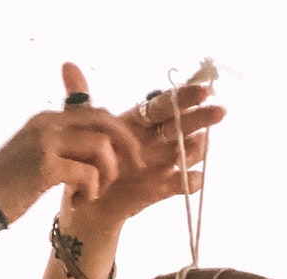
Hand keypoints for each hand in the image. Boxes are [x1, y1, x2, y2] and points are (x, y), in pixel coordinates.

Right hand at [0, 79, 143, 223]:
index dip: (118, 131)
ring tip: (92, 194)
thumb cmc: (5, 188)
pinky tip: (78, 203)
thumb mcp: (34, 158)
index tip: (131, 153)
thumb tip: (88, 152)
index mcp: (47, 119)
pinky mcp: (44, 167)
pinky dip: (90, 191)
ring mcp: (45, 143)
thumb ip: (60, 148)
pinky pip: (87, 173)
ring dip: (105, 175)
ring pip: (100, 147)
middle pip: (104, 121)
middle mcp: (48, 124)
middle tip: (137, 167)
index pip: (94, 112)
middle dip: (127, 144)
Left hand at [60, 62, 224, 227]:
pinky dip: (190, 181)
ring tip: (188, 150)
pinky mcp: (162, 188)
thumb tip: (68, 67)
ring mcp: (163, 164)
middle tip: (218, 111)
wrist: (85, 202)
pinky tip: (191, 179)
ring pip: (191, 151)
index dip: (184, 97)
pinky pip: (184, 184)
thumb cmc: (86, 160)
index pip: (167, 104)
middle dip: (202, 118)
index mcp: (142, 121)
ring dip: (194, 149)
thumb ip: (79, 98)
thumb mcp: (81, 128)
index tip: (202, 91)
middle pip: (186, 124)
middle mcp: (157, 140)